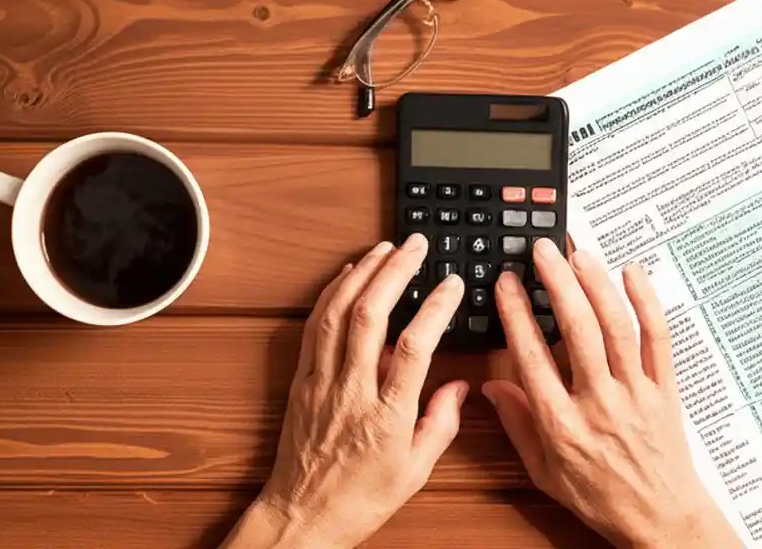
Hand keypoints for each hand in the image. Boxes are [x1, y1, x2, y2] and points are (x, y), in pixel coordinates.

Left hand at [222, 234, 466, 548]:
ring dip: (362, 273)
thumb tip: (460, 386)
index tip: (452, 285)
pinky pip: (315, 327)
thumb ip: (441, 423)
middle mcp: (351, 391)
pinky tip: (348, 276)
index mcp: (386, 416)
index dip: (435, 308)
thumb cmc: (359, 500)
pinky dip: (331, 294)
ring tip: (385, 248)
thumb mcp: (416, 472)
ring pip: (338, 313)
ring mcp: (322, 382)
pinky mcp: (301, 380)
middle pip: (371, 315)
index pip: (415, 347)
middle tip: (416, 245)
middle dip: (395, 271)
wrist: (302, 518)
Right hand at [483, 239, 740, 548]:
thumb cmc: (600, 497)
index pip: (533, 358)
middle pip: (577, 331)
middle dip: (557, 284)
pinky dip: (647, 302)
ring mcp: (636, 393)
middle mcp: (599, 404)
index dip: (517, 315)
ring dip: (596, 285)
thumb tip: (492, 387)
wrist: (659, 518)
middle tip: (542, 251)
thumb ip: (517, 426)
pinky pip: (658, 339)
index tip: (507, 283)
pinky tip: (633, 273)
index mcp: (562, 425)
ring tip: (578, 254)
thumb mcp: (543, 473)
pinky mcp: (665, 389)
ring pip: (616, 328)